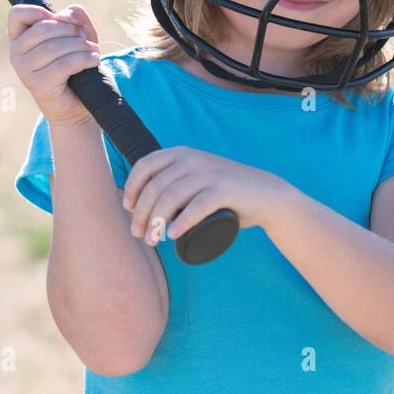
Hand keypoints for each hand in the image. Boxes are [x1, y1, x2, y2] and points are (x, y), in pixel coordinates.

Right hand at [7, 2, 101, 126]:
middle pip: (42, 28)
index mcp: (20, 39)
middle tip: (85, 39)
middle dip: (70, 29)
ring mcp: (24, 71)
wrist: (76, 106)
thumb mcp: (78, 37)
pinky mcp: (38, 85)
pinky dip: (84, 59)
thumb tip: (69, 13)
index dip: (38, 11)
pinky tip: (93, 60)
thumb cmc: (75, 68)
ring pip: (54, 46)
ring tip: (93, 51)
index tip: (58, 18)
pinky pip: (64, 64)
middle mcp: (16, 54)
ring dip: (80, 45)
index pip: (17, 14)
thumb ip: (76, 18)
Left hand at [121, 146, 290, 245]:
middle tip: (139, 235)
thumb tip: (141, 206)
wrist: (266, 195)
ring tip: (152, 240)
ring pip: (171, 197)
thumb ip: (174, 181)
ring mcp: (209, 173)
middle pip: (155, 187)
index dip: (131, 188)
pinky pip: (197, 206)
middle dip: (141, 213)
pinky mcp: (224, 189)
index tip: (127, 209)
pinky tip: (174, 235)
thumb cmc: (225, 193)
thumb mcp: (196, 178)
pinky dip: (183, 222)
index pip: (144, 166)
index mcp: (181, 153)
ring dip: (156, 222)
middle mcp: (192, 159)